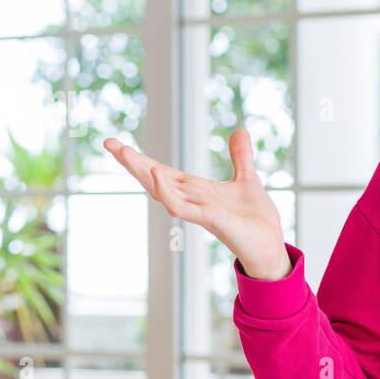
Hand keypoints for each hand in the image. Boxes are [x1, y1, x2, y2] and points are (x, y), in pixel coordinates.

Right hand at [102, 129, 292, 280]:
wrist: (271, 248)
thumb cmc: (255, 220)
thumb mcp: (248, 180)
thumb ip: (240, 157)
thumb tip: (239, 130)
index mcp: (197, 190)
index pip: (163, 171)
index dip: (142, 159)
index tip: (118, 144)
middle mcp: (192, 200)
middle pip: (155, 178)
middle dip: (132, 163)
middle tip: (108, 143)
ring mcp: (199, 210)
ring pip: (162, 191)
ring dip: (143, 173)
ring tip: (124, 152)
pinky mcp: (211, 220)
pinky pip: (182, 207)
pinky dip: (168, 191)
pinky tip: (156, 175)